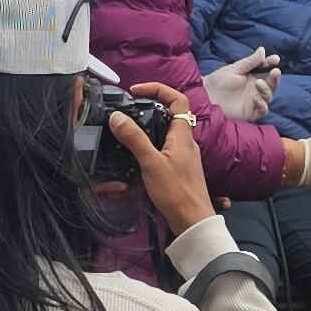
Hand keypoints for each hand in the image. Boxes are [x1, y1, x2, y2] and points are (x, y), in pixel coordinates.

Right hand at [108, 84, 215, 237]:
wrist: (193, 221)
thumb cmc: (177, 193)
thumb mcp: (151, 163)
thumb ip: (134, 139)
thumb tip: (117, 117)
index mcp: (182, 135)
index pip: (177, 99)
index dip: (158, 89)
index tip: (136, 91)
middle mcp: (186, 141)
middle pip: (171, 113)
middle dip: (149, 106)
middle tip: (128, 109)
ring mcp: (184, 155)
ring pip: (166, 131)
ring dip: (148, 126)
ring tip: (128, 129)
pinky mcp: (179, 168)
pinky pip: (165, 147)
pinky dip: (151, 143)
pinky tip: (137, 154)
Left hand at [199, 47, 280, 123]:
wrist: (205, 96)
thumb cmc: (217, 81)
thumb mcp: (234, 69)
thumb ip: (250, 61)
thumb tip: (263, 50)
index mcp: (252, 76)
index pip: (266, 69)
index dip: (271, 64)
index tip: (276, 59)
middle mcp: (255, 88)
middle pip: (271, 83)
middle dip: (275, 77)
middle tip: (275, 71)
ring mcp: (254, 100)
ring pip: (268, 96)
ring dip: (267, 89)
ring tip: (258, 83)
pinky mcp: (251, 112)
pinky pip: (262, 110)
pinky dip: (262, 105)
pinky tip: (256, 98)